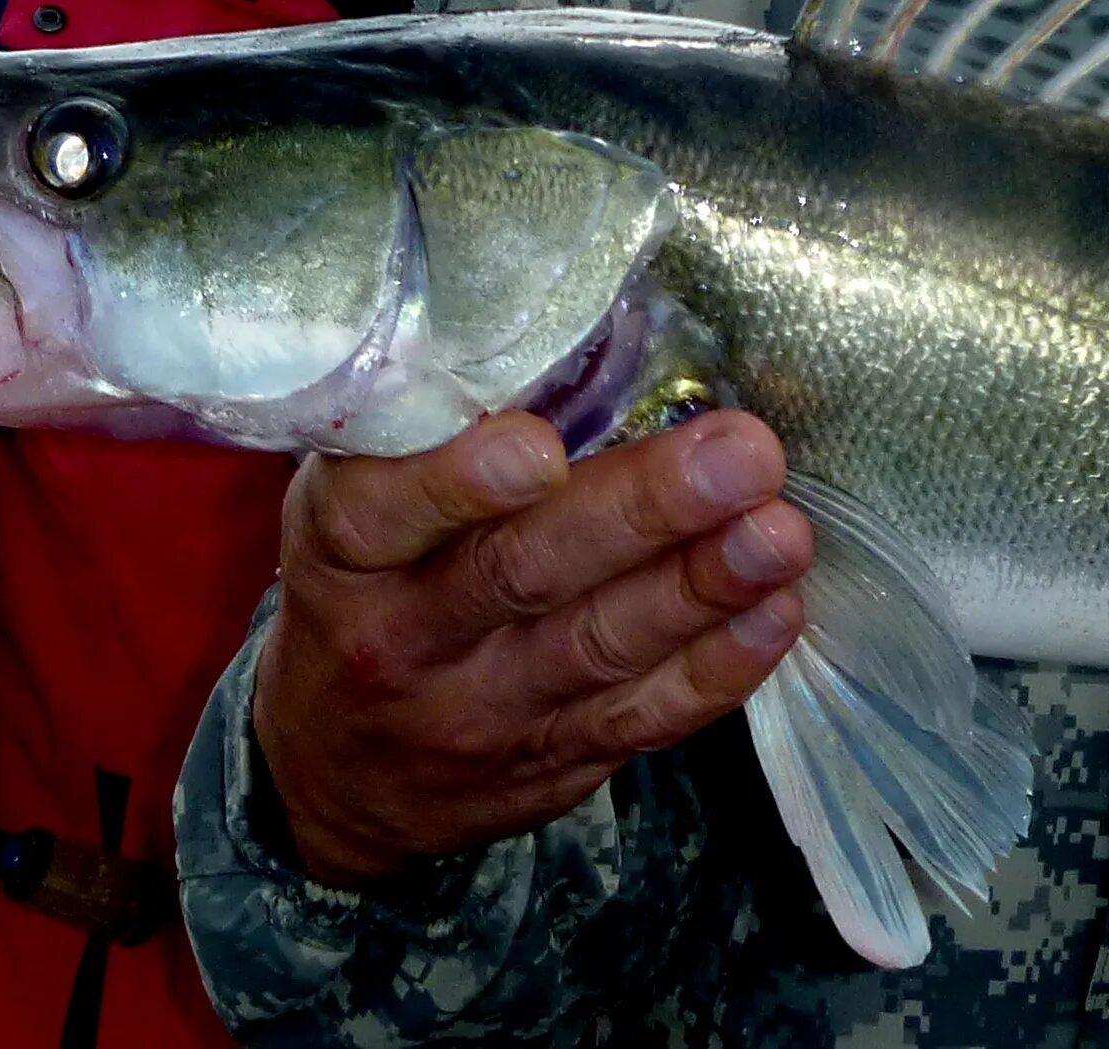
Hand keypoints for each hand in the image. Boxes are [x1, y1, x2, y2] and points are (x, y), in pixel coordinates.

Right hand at [252, 408, 812, 885]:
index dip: (457, 482)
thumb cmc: (361, 586)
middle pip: (519, 574)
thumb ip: (428, 438)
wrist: (329, 780)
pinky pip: (641, 720)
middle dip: (640, 512)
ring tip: (779, 530)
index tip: (540, 447)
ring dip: (702, 587)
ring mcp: (480, 713)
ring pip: (597, 648)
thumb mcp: (350, 509)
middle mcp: (403, 639)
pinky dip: (717, 668)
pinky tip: (776, 610)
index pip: (382, 512)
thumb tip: (576, 329)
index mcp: (342, 554)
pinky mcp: (550, 763)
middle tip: (738, 457)